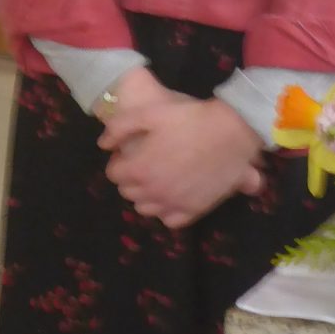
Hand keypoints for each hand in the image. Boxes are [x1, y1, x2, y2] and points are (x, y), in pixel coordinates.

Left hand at [101, 97, 263, 228]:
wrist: (231, 132)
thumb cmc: (189, 118)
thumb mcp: (150, 113)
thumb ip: (120, 127)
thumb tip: (103, 144)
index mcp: (138, 169)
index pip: (114, 174)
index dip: (119, 161)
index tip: (128, 152)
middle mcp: (153, 192)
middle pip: (128, 193)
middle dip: (131, 178)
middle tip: (144, 162)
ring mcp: (174, 203)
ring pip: (146, 209)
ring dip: (146, 195)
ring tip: (158, 179)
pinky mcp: (194, 210)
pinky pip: (170, 220)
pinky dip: (167, 211)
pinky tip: (173, 195)